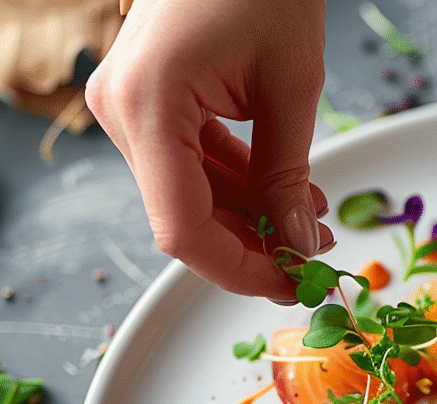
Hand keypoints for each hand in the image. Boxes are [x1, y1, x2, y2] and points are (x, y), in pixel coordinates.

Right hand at [86, 0, 330, 300]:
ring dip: (252, 218)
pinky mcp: (148, 102)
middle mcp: (121, 112)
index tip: (289, 286)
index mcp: (146, 107)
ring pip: (191, 195)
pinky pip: (192, 163)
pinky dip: (240, 186)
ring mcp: (129, 107)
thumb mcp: (291, 85)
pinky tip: (290, 197)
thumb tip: (299, 245)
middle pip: (184, 217)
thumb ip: (288, 174)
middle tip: (314, 263)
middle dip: (253, 247)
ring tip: (315, 223)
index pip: (181, 228)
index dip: (237, 269)